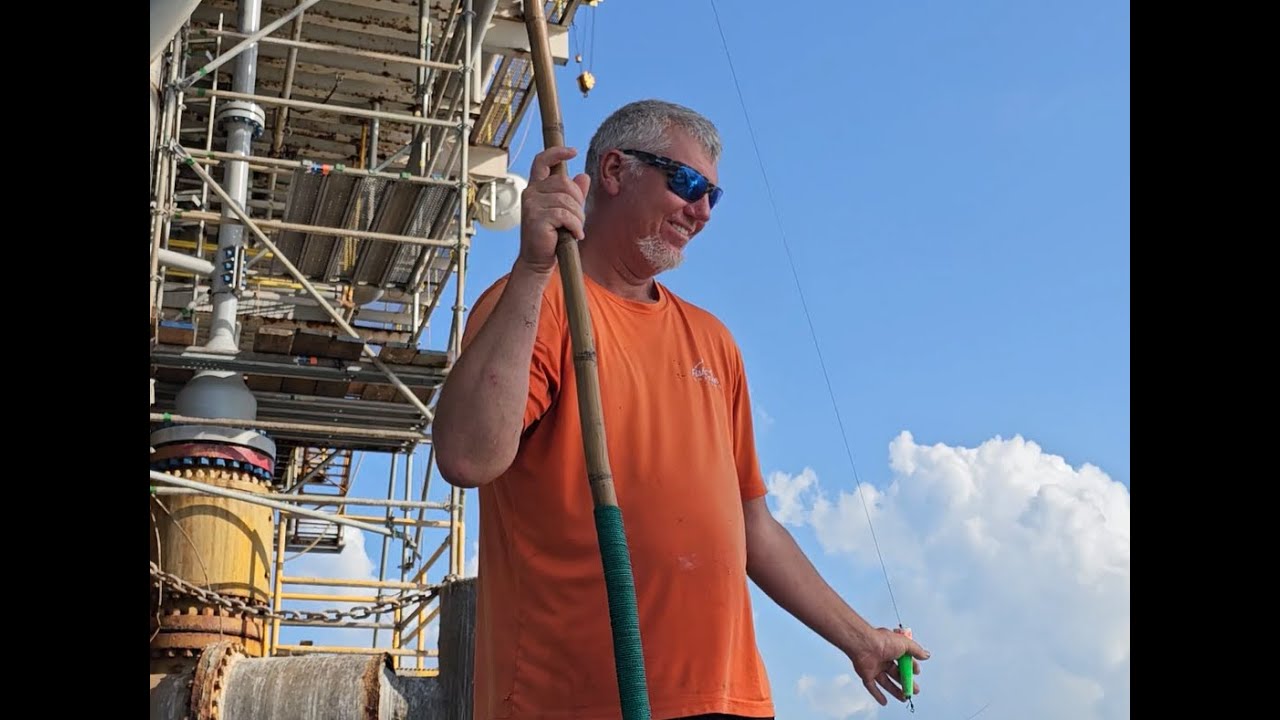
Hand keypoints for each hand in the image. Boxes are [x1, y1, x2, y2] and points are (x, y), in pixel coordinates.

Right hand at [519, 146, 590, 273]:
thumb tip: (583, 176)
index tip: (573, 151)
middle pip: (564, 182)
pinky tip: (575, 235)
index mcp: (536, 188)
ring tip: (575, 230)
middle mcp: (530, 193)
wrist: (538, 260)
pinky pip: (564, 215)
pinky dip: (575, 226)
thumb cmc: (552, 236)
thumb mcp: (566, 212)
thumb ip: (574, 194)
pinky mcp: (535, 218)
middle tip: (578, 220)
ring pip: (566, 200)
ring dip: (578, 217)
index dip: (557, 153)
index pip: (542, 162)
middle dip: (578, 201)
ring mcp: (531, 205)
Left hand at [846, 626, 929, 705]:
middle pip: (895, 673)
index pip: (903, 660)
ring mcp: (874, 667)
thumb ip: (916, 650)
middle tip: (914, 690)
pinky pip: (871, 686)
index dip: (911, 667)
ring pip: (886, 682)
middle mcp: (882, 658)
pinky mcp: (866, 674)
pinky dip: (877, 694)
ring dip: (895, 690)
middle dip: (905, 682)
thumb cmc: (882, 641)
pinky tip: (884, 702)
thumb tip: (926, 655)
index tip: (917, 672)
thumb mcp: (905, 643)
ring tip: (905, 697)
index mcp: (891, 649)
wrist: (864, 645)